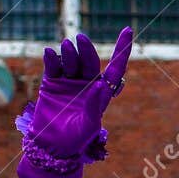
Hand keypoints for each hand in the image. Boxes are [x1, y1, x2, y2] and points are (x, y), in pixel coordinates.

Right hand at [29, 28, 133, 159]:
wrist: (52, 146)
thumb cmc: (77, 139)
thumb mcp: (89, 125)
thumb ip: (94, 105)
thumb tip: (100, 84)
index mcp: (102, 92)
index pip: (115, 68)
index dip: (121, 50)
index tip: (128, 31)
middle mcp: (87, 83)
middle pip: (90, 61)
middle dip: (86, 49)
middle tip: (80, 39)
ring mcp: (69, 81)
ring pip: (72, 60)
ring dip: (70, 53)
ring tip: (65, 47)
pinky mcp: (51, 82)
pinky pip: (53, 65)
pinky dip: (52, 57)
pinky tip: (50, 53)